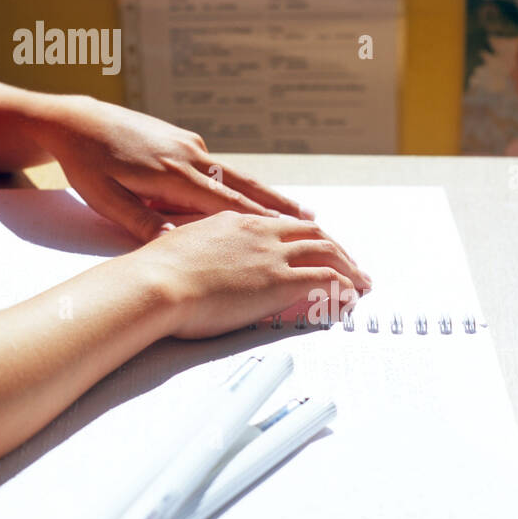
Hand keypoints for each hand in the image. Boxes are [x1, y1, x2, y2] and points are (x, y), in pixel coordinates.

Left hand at [35, 95, 317, 242]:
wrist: (75, 118)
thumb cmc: (86, 163)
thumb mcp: (106, 199)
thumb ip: (140, 222)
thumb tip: (173, 244)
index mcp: (172, 172)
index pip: (225, 202)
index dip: (261, 218)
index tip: (293, 230)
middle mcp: (189, 154)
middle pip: (242, 184)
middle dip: (277, 203)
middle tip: (313, 219)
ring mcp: (187, 144)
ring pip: (231, 174)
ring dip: (260, 193)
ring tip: (291, 210)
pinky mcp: (181, 139)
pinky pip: (213, 166)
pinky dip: (234, 182)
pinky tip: (246, 195)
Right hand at [139, 210, 373, 340]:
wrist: (156, 283)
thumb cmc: (156, 273)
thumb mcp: (179, 250)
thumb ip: (197, 251)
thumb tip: (196, 262)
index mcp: (233, 222)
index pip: (279, 225)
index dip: (301, 236)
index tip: (312, 245)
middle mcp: (258, 232)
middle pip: (311, 233)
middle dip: (335, 248)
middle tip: (348, 264)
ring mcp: (271, 256)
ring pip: (326, 252)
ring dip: (349, 267)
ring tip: (361, 281)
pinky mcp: (280, 282)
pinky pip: (326, 279)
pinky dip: (344, 285)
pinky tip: (351, 296)